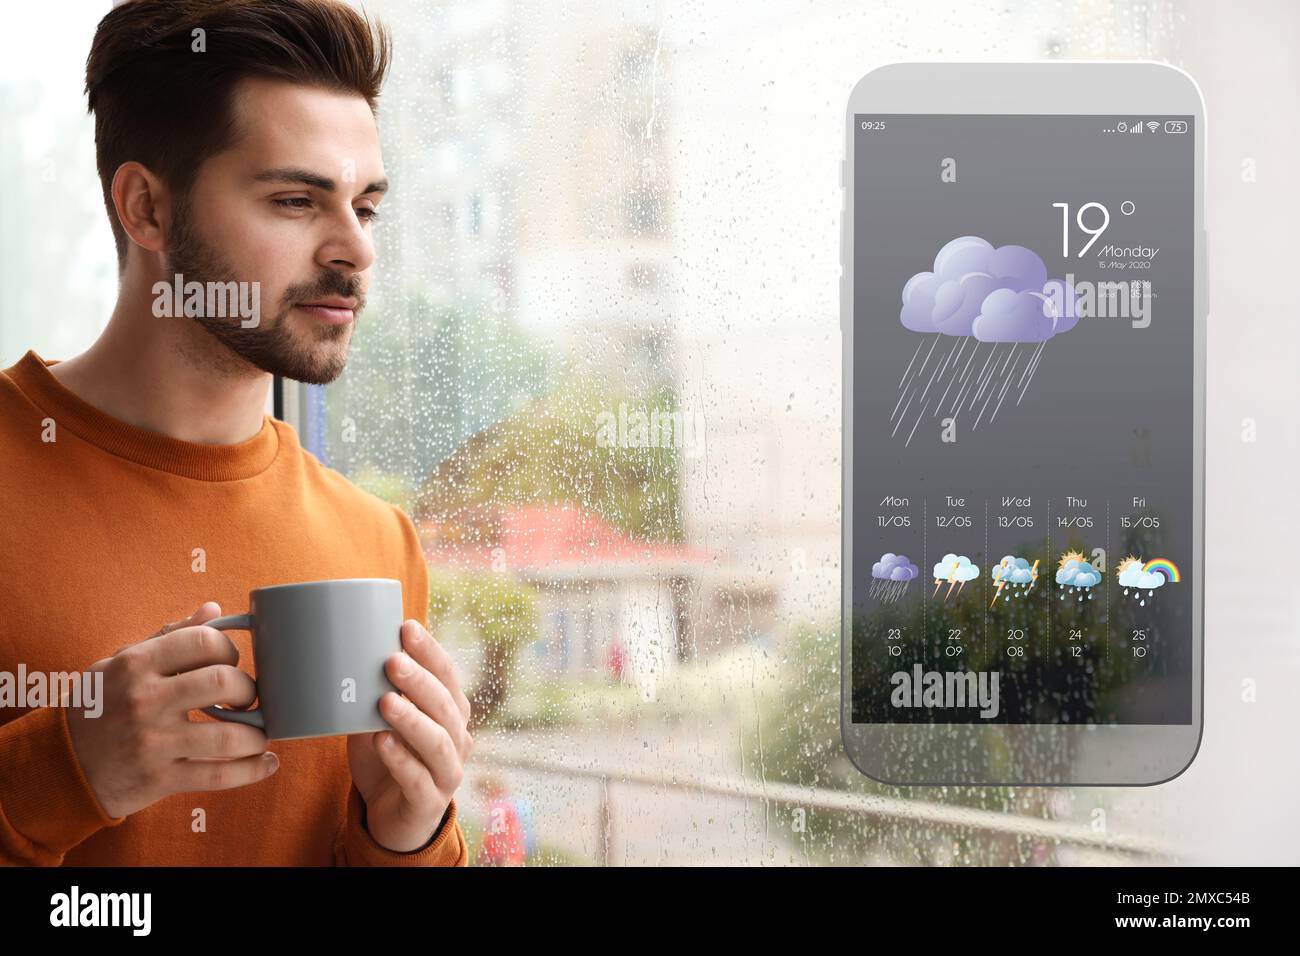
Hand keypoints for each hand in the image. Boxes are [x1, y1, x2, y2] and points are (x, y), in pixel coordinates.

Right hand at [66, 603, 278, 819]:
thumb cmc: (99, 706)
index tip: (230, 662)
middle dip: (247, 689)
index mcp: (136, 665)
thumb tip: (214, 609)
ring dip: (257, 734)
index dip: (229, 649)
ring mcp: (152, 743)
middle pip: (222, 683)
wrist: (59, 765)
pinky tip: (267, 762)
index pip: (203, 641)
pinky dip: (253, 770)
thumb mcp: (121, 665)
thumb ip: (168, 637)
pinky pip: (219, 775)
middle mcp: (144, 701)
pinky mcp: (159, 779)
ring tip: (259, 732)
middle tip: (246, 698)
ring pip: (229, 737)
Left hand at [347, 620, 472, 852]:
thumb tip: (346, 653)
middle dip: (419, 680)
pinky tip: (381, 741)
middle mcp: (457, 739)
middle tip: (392, 661)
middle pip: (444, 705)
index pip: (447, 675)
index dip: (430, 651)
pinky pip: (418, 779)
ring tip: (384, 701)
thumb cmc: (388, 757)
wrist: (391, 817)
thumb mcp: (380, 721)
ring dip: (411, 718)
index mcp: (450, 712)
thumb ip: (375, 694)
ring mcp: (448, 772)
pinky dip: (400, 758)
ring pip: (436, 741)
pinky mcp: (430, 803)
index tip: (407, 628)